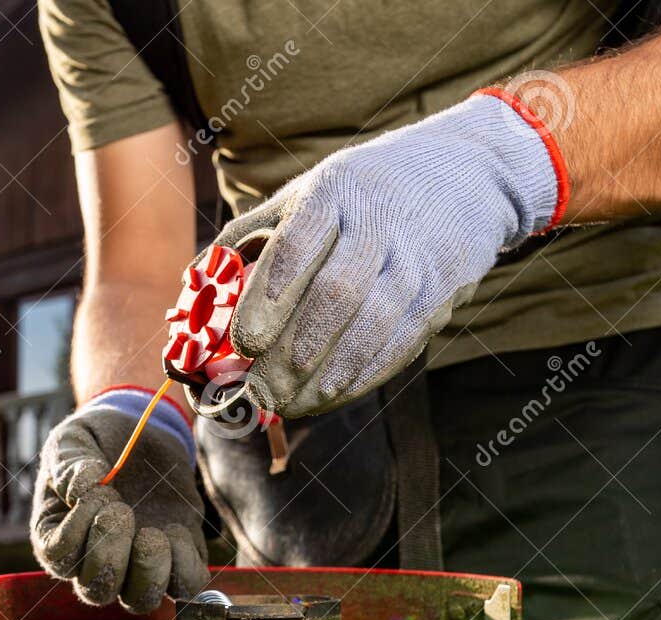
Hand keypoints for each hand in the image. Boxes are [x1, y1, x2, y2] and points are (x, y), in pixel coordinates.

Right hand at [30, 390, 208, 612]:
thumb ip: (67, 462)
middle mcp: (95, 561)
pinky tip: (177, 530)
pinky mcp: (176, 558)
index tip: (97, 491)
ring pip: (141, 601)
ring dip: (150, 572)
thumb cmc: (98, 441)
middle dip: (110, 554)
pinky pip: (184, 586)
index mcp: (58, 536)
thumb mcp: (73, 439)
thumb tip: (83, 488)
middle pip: (98, 591)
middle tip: (121, 509)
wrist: (141, 433)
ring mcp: (137, 565)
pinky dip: (184, 566)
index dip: (78, 529)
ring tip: (153, 532)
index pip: (59, 558)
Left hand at [218, 91, 563, 417]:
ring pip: (373, 324)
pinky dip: (363, 375)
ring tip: (288, 405)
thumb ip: (250, 234)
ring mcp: (416, 259)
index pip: (299, 247)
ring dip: (328, 374)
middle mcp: (379, 223)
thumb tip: (193, 284)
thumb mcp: (307, 192)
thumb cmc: (362, 192)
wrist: (467, 174)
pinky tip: (330, 396)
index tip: (243, 343)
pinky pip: (402, 343)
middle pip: (336, 294)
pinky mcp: (442, 292)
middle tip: (258, 392)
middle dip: (293, 351)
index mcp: (334, 192)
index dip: (268, 300)